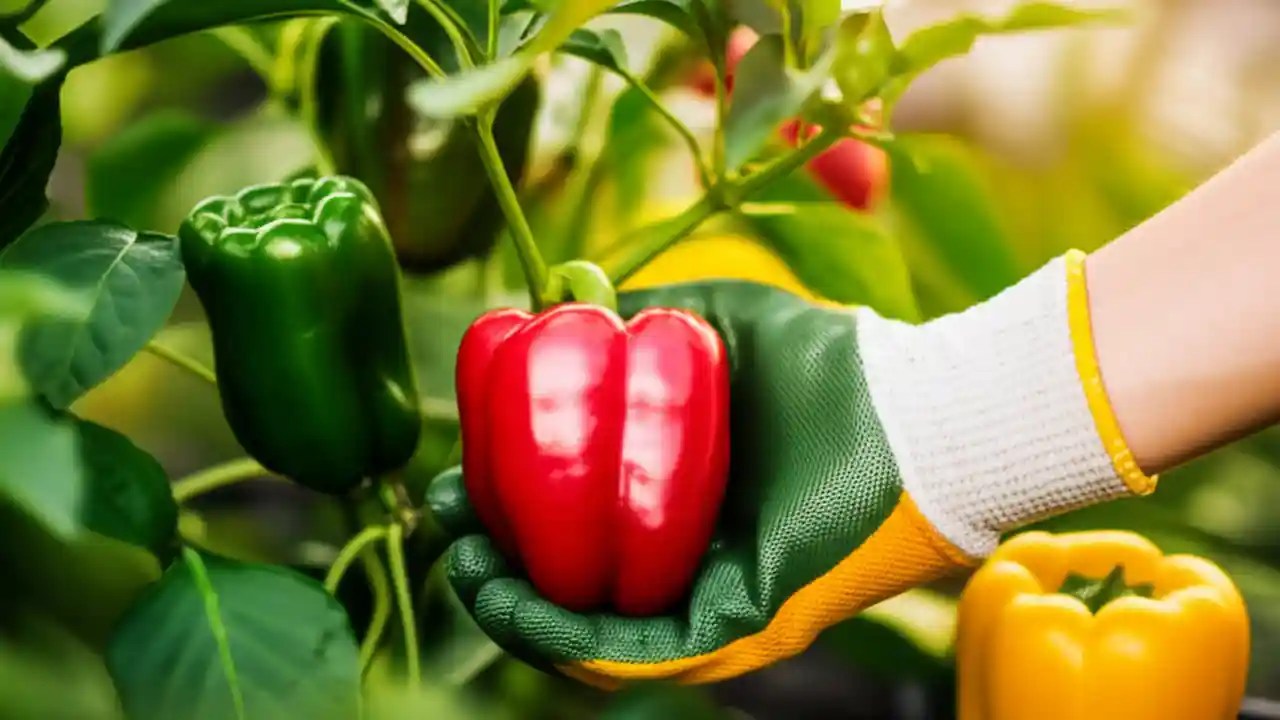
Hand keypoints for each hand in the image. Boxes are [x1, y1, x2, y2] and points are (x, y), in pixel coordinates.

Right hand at [427, 280, 973, 686]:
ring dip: (511, 608)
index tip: (455, 472)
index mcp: (678, 499)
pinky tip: (507, 598)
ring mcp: (711, 604)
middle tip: (445, 521)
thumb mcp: (712, 320)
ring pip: (586, 632)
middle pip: (570, 582)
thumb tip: (564, 302)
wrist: (916, 411)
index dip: (506, 503)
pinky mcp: (736, 630)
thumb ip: (640, 313)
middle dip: (494, 560)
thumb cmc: (827, 363)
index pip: (577, 520)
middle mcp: (690, 560)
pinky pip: (632, 651)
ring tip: (462, 564)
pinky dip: (559, 634)